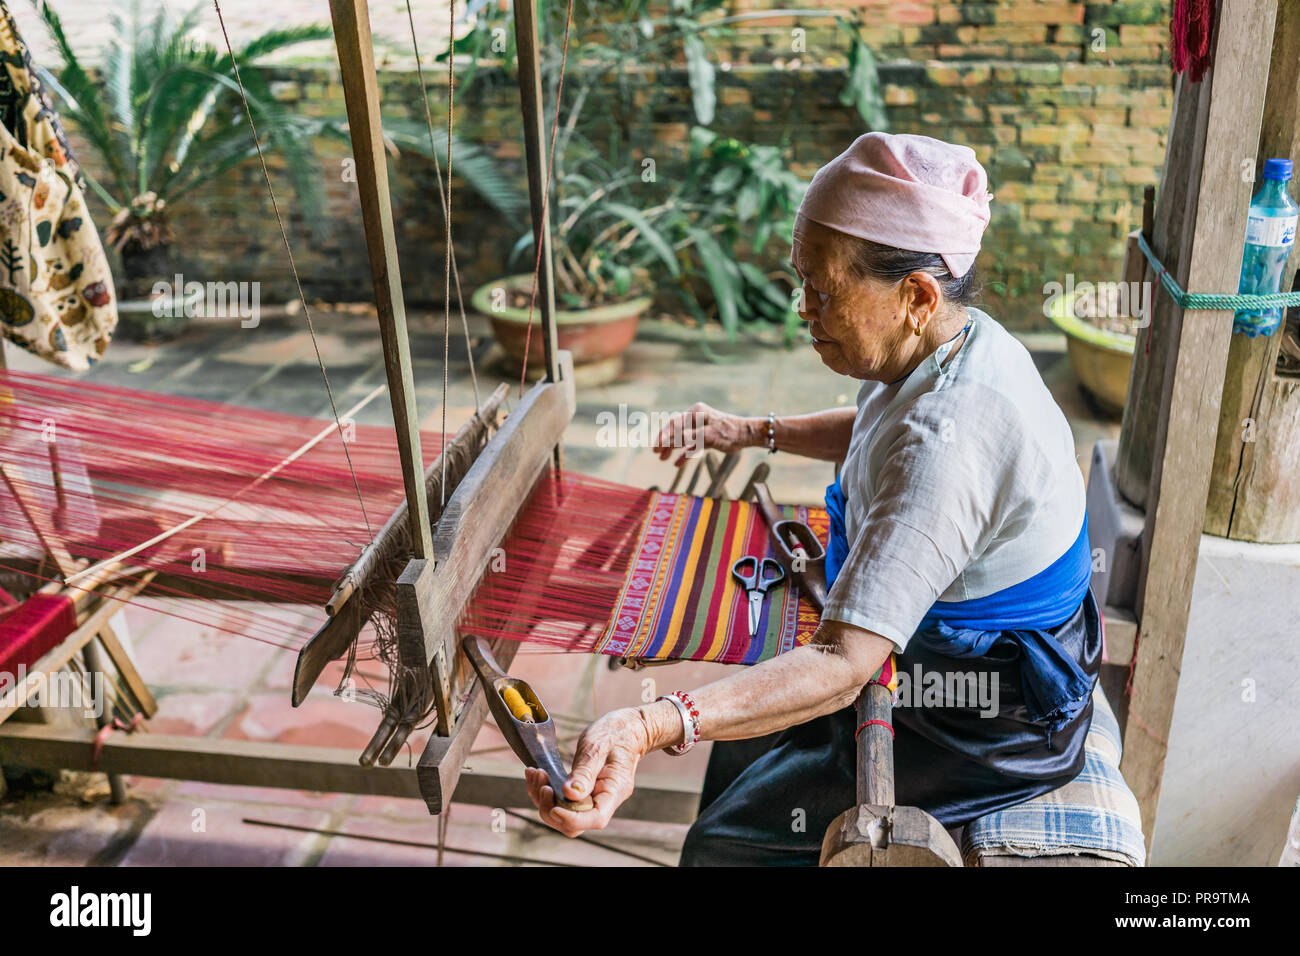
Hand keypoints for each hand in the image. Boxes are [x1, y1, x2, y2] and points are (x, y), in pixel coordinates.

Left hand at [525, 705, 670, 837]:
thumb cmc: (615, 734)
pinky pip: (561, 800)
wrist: (626, 728)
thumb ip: (585, 772)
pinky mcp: (580, 791)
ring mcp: (592, 797)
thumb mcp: (598, 748)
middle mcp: (603, 800)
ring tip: (535, 774)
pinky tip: (536, 773)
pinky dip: (544, 791)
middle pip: (575, 823)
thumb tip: (569, 794)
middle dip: (551, 809)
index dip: (572, 819)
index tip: (554, 806)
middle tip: (541, 783)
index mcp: (615, 791)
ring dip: (543, 800)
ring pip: (563, 814)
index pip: (595, 818)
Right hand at [652, 402, 759, 466]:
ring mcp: (701, 427)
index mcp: (696, 412)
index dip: (664, 435)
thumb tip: (671, 440)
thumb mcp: (708, 436)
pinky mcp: (706, 437)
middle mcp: (697, 417)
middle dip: (666, 442)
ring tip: (663, 458)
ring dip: (673, 448)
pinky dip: (685, 453)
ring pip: (682, 438)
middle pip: (676, 430)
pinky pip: (692, 445)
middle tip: (656, 453)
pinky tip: (678, 463)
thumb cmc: (729, 432)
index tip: (656, 446)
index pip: (675, 423)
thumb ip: (689, 438)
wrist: (747, 435)